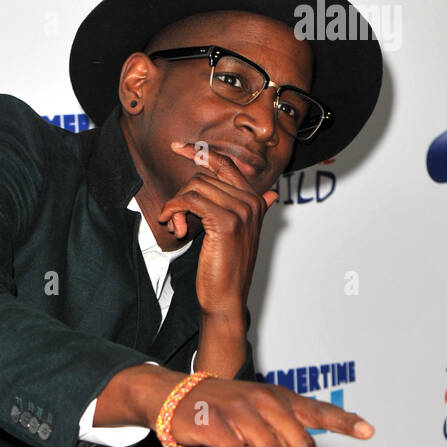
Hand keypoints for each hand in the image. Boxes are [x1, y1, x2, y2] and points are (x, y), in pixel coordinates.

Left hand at [159, 143, 277, 317]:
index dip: (199, 152)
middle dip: (182, 195)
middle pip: (204, 176)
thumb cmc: (227, 269)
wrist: (227, 299)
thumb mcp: (241, 235)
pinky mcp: (226, 223)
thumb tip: (272, 195)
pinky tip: (174, 225)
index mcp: (256, 201)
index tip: (178, 147)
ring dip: (176, 205)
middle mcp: (252, 202)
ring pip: (195, 187)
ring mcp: (241, 211)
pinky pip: (191, 200)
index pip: (225, 163)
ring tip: (176, 227)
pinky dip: (175, 209)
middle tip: (174, 218)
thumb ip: (253, 211)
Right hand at [169, 378, 374, 446]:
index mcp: (281, 401)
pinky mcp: (217, 425)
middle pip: (300, 445)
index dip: (345, 422)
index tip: (368, 432)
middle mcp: (266, 402)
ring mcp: (241, 412)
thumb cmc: (226, 417)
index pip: (319, 412)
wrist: (178, 398)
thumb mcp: (262, 433)